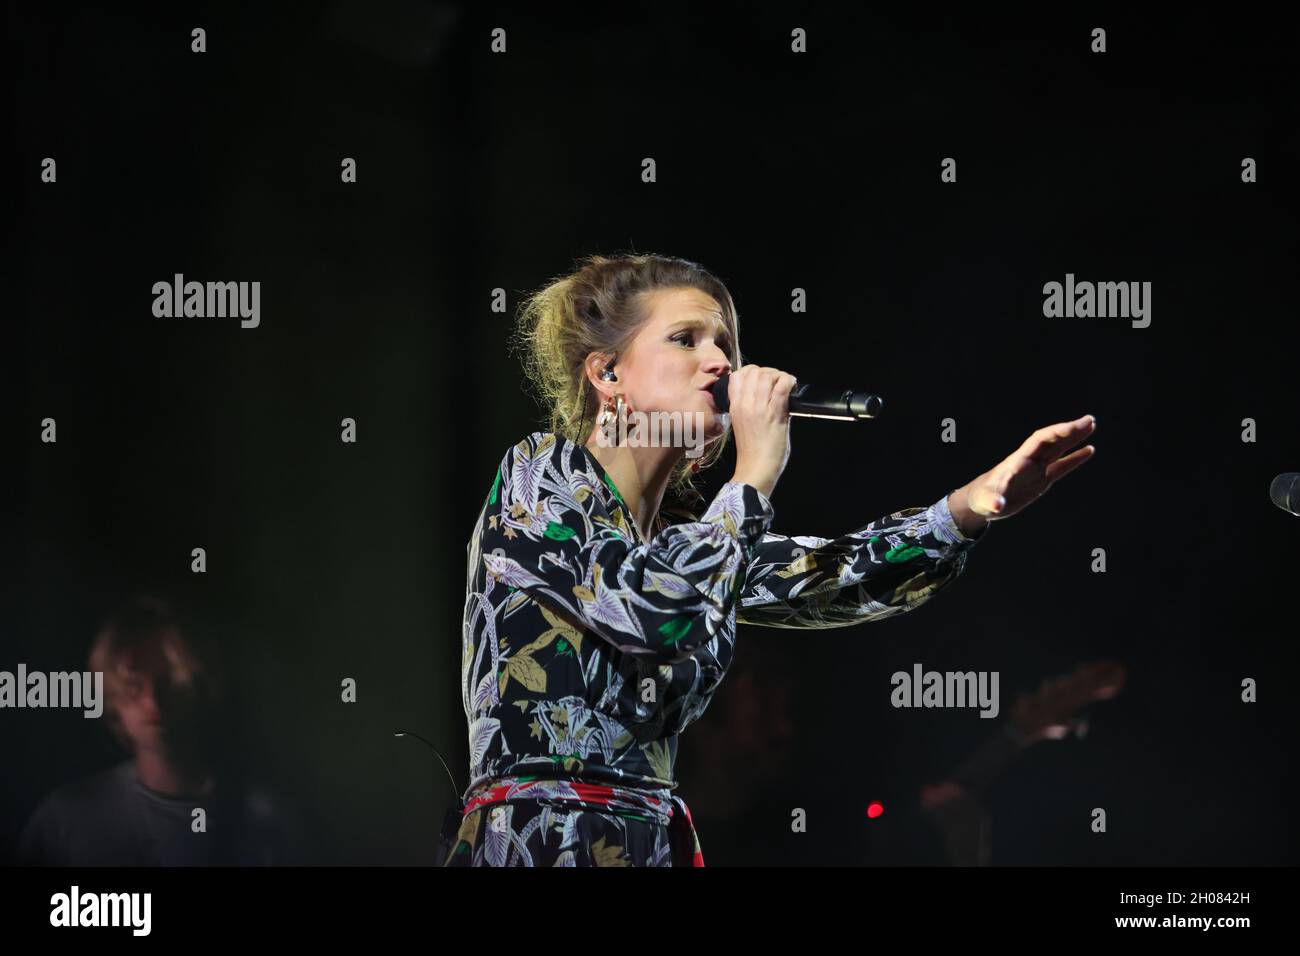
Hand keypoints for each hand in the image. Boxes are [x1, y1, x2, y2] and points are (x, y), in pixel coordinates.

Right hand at [726, 365, 797, 498]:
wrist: (756, 468)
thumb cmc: (751, 451)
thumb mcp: (741, 424)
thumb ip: (747, 407)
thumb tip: (764, 393)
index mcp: (734, 406)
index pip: (737, 376)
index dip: (751, 372)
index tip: (761, 379)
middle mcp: (745, 404)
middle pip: (754, 371)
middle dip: (768, 372)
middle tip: (777, 381)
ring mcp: (759, 407)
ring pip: (768, 375)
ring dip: (779, 376)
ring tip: (785, 385)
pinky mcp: (775, 413)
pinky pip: (782, 386)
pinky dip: (790, 381)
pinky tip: (792, 387)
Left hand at [960, 414, 1096, 520]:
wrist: (979, 502)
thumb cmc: (981, 499)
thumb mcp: (985, 500)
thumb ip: (992, 501)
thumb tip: (996, 506)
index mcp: (1018, 461)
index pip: (1041, 440)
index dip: (1058, 432)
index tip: (1076, 426)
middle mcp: (1029, 461)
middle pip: (1052, 440)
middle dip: (1070, 430)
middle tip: (1090, 420)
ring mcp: (1036, 470)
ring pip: (1058, 449)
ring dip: (1074, 438)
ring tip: (1091, 425)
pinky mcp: (1040, 480)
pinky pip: (1061, 467)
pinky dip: (1075, 459)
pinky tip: (1089, 450)